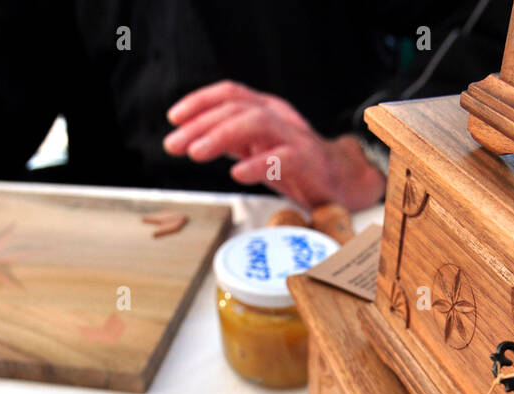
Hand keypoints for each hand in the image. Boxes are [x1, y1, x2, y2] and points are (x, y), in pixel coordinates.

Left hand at [164, 81, 384, 211]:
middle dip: (200, 125)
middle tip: (174, 145)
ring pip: (256, 123)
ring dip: (221, 136)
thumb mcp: (256, 148)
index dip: (199, 102)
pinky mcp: (308, 162)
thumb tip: (192, 139)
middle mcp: (279, 116)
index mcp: (265, 109)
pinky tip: (238, 173)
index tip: (173, 118)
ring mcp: (294, 137)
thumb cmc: (295, 164)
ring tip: (197, 154)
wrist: (340, 181)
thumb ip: (230, 140)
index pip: (230, 94)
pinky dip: (258, 164)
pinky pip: (283, 158)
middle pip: (236, 108)